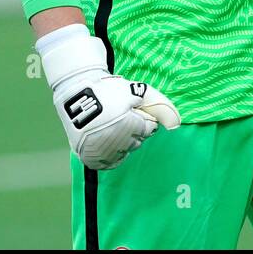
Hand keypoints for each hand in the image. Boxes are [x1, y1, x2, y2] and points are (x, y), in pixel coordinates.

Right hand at [39, 27, 180, 169]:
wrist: (75, 92)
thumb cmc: (109, 89)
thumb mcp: (137, 91)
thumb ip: (160, 105)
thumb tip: (177, 123)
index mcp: (129, 126)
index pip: (149, 129)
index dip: (142, 118)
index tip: (132, 110)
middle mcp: (116, 142)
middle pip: (137, 142)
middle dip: (133, 131)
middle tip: (121, 117)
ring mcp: (101, 151)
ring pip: (124, 153)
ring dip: (123, 142)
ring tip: (113, 127)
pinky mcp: (89, 157)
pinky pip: (108, 163)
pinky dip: (111, 155)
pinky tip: (108, 142)